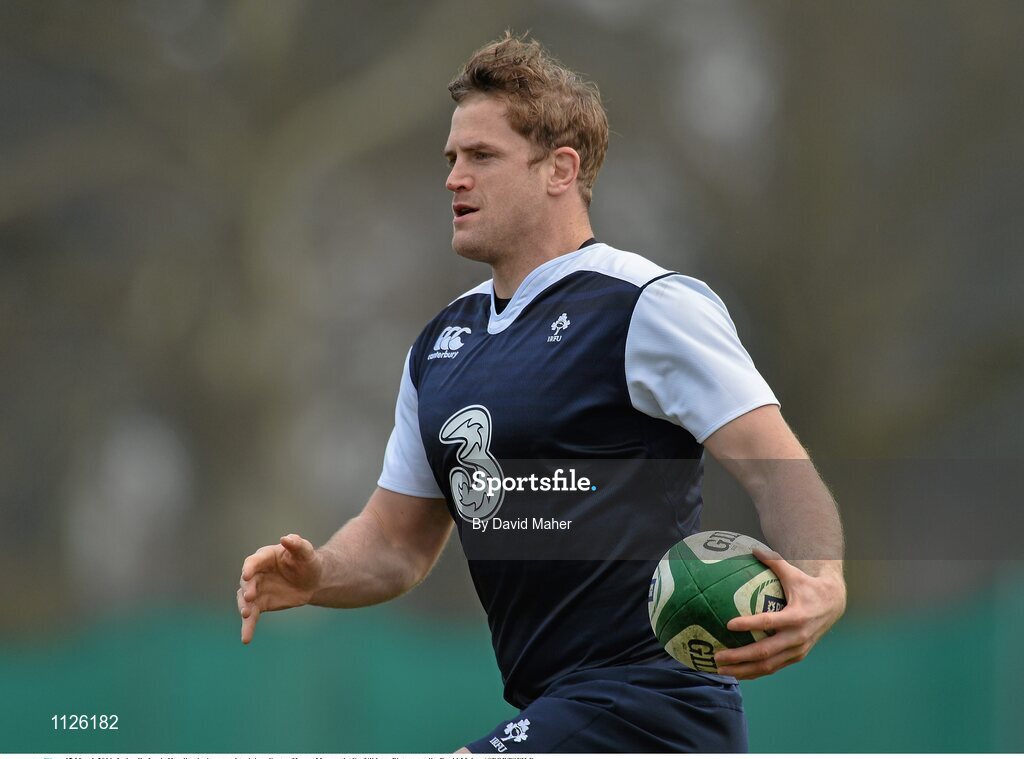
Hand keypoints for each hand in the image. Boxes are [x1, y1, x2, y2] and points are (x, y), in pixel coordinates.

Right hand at [237, 533, 322, 644]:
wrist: (313, 580)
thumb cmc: (308, 561)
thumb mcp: (306, 551)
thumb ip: (297, 544)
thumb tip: (286, 538)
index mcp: (265, 557)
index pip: (253, 561)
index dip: (249, 567)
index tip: (247, 575)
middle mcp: (257, 573)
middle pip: (247, 582)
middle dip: (247, 589)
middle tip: (249, 597)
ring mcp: (257, 590)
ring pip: (245, 600)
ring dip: (244, 608)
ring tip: (246, 616)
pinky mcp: (260, 604)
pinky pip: (252, 616)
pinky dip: (248, 627)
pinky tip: (246, 638)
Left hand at [714, 548, 845, 678]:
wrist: (833, 604)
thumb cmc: (807, 585)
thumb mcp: (792, 572)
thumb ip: (773, 561)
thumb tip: (751, 548)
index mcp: (796, 616)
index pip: (768, 622)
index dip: (749, 625)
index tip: (728, 625)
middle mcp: (797, 637)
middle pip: (765, 652)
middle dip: (739, 656)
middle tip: (717, 656)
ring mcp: (797, 650)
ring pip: (768, 665)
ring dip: (744, 670)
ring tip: (720, 669)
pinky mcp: (796, 657)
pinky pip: (773, 668)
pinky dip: (754, 671)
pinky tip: (736, 671)